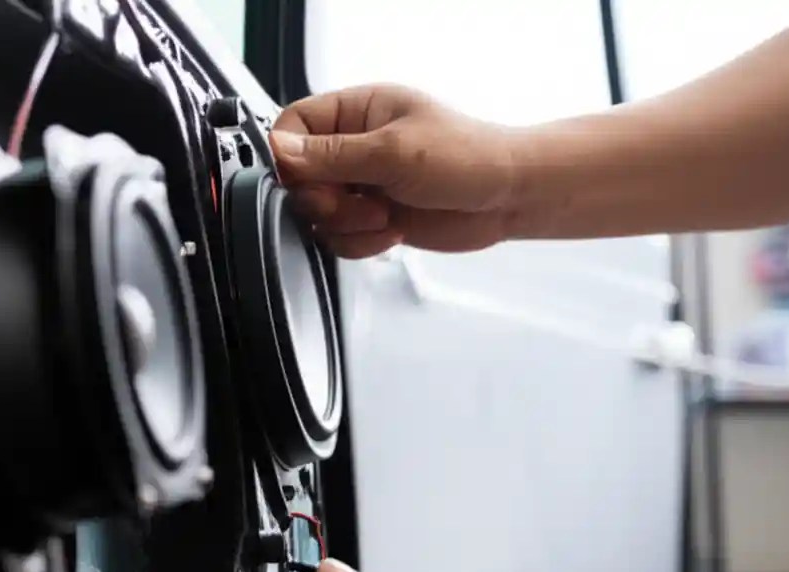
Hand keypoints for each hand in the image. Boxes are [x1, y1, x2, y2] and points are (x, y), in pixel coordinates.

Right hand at [271, 84, 522, 258]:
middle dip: (325, 201)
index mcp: (355, 111)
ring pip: (316, 214)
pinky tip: (391, 231)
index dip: (289, 158)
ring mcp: (361, 184)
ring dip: (346, 225)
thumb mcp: (394, 151)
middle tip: (358, 203)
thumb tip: (280, 150)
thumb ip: (333, 154)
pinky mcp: (371, 217)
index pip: (292, 127)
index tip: (306, 180)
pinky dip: (359, 243)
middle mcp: (353, 146)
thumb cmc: (468, 157)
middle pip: (298, 179)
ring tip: (383, 217)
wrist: (508, 198)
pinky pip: (338, 238)